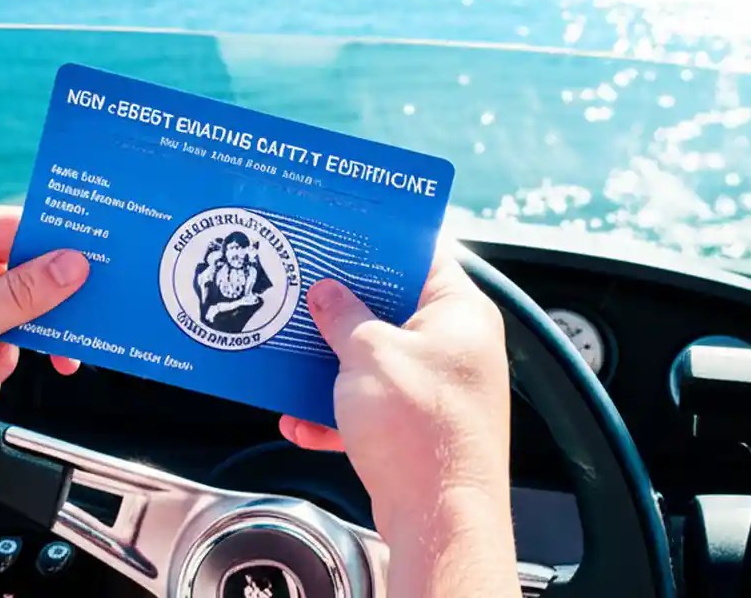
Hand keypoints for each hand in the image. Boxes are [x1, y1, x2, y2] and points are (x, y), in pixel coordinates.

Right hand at [279, 245, 510, 530]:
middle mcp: (456, 347)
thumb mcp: (369, 355)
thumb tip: (327, 293)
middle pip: (392, 307)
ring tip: (291, 356)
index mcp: (459, 312)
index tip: (340, 231)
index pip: (424, 254)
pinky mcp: (418, 427)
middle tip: (303, 290)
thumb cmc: (420, 431)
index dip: (380, 240)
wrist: (439, 519)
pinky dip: (337, 412)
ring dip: (332, 363)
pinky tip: (301, 421)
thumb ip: (343, 316)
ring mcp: (439, 389)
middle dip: (343, 306)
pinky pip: (371, 405)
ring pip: (376, 360)